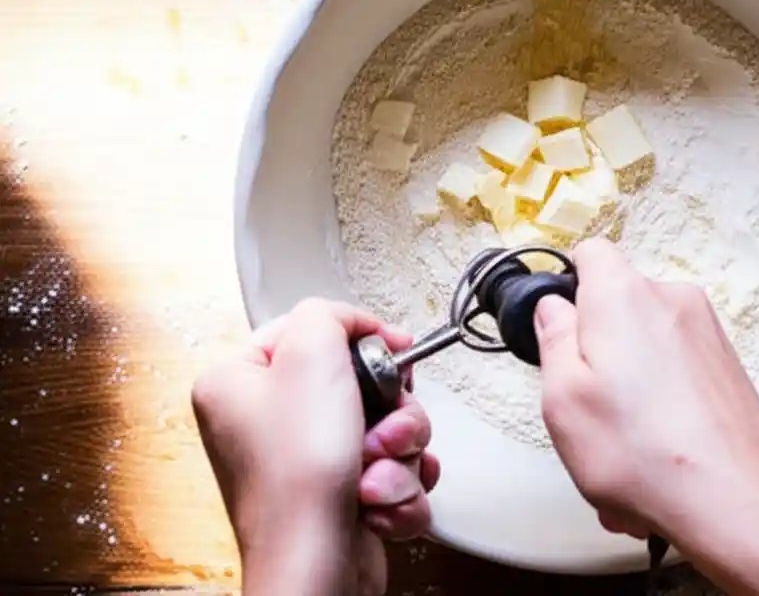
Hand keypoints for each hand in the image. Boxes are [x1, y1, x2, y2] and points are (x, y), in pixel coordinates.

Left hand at [192, 298, 440, 595]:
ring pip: (389, 429)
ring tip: (375, 476)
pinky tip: (378, 502)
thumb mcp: (310, 356)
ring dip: (399, 453)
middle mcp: (268, 422)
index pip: (312, 331)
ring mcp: (307, 462)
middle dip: (391, 410)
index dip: (362, 338)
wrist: (316, 563)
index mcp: (239, 382)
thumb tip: (352, 324)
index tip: (392, 349)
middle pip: (363, 384)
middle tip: (380, 429)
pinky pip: (395, 472)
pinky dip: (399, 488)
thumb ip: (327, 315)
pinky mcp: (342, 496)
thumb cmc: (298, 476)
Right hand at [534, 238, 758, 538]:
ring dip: (628, 396)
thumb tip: (552, 310)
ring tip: (622, 451)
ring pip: (646, 353)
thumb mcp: (563, 398)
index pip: (590, 254)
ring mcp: (706, 334)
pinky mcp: (726, 367)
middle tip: (586, 410)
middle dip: (597, 356)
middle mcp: (672, 301)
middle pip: (618, 309)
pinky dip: (661, 412)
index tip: (558, 328)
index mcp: (624, 296)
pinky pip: (676, 380)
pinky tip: (654, 460)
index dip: (567, 287)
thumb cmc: (645, 455)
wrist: (734, 497)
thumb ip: (552, 339)